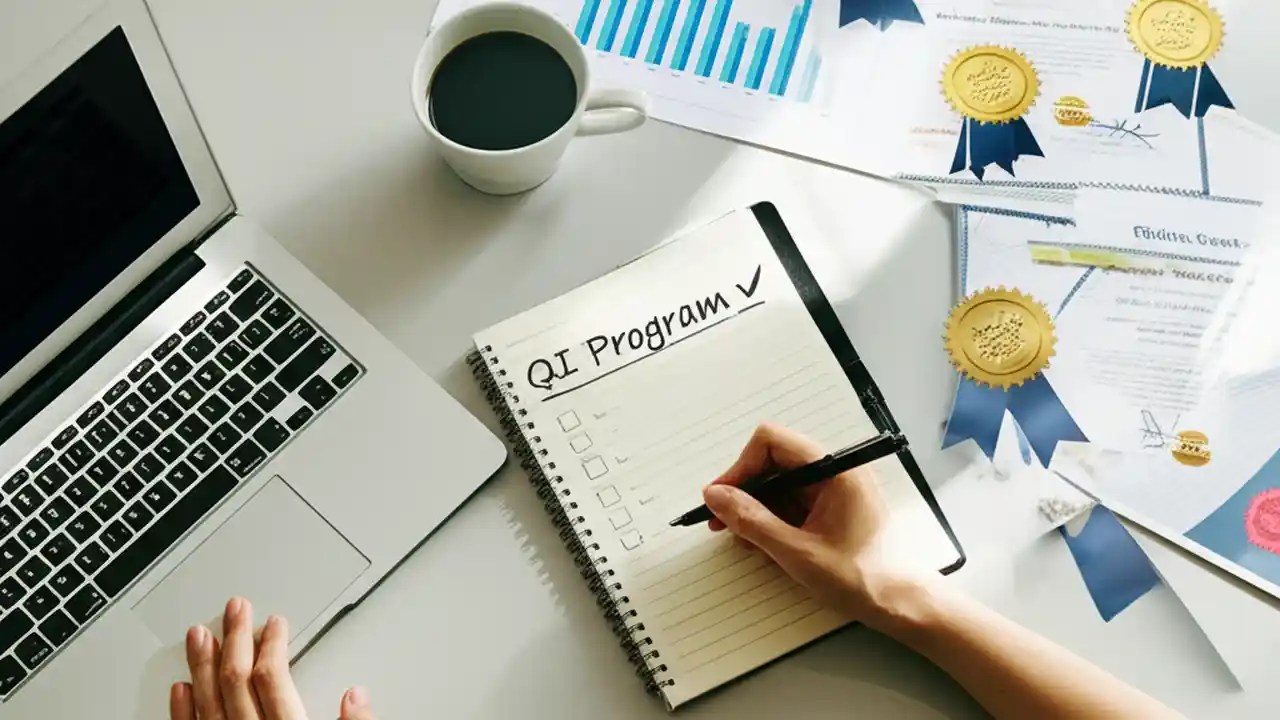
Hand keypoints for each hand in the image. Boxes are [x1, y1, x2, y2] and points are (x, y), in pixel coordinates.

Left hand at [170, 597, 375, 719]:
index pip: (272, 678)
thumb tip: (357, 695)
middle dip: (237, 638)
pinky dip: (183, 708)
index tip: (275, 624)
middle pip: (236, 680)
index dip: (272, 645)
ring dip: (202, 664)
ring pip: (207, 700)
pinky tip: (180, 686)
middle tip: (235, 609)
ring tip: (200, 634)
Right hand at [703, 424, 932, 631]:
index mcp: (835, 469)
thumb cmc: (863, 578)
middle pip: (773, 463)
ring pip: (780, 485)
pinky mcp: (833, 508)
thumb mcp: (797, 552)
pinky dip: (774, 522)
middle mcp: (836, 471)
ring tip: (747, 542)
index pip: (772, 442)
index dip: (740, 467)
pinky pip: (793, 504)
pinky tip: (766, 547)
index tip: (720, 498)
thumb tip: (716, 496)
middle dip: (744, 492)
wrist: (904, 605)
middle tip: (721, 522)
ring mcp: (835, 490)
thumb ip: (752, 520)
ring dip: (757, 511)